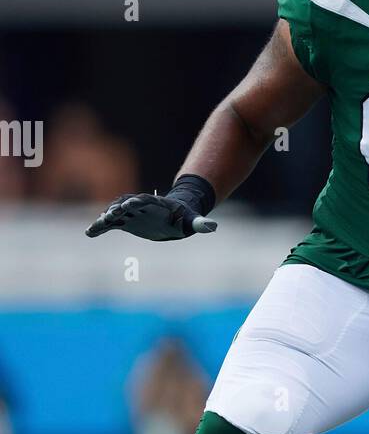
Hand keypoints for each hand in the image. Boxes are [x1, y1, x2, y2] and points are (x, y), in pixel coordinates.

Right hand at [86, 192, 216, 241]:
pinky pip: (111, 224)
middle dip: (118, 209)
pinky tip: (90, 233)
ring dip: (106, 219)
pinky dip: (101, 227)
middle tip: (108, 216)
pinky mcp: (126, 222)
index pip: (145, 200)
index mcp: (156, 204)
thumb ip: (201, 223)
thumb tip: (213, 227)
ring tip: (96, 226)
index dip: (137, 201)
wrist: (175, 218)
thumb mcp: (193, 221)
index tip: (129, 204)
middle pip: (126, 205)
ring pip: (116, 213)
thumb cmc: (185, 218)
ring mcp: (131, 213)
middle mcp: (140, 206)